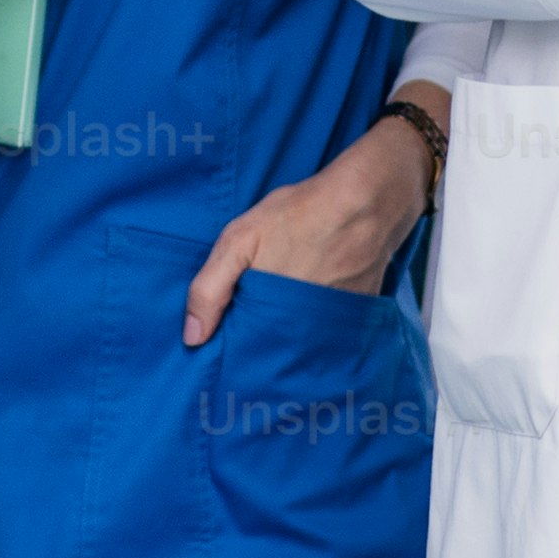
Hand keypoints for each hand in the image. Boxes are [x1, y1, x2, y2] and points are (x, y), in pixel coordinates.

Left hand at [180, 122, 430, 344]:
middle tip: (253, 320)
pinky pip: (328, 330)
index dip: (233, 350)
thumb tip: (193, 337)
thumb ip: (210, 289)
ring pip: (300, 342)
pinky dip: (317, 321)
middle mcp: (302, 333)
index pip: (244, 355)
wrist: (365, 203)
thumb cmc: (299, 215)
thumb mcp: (240, 239)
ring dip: (288, 334)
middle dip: (260, 343)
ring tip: (281, 308)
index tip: (222, 345)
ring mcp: (330, 327)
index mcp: (270, 320)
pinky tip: (312, 297)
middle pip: (273, 351)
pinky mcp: (354, 317)